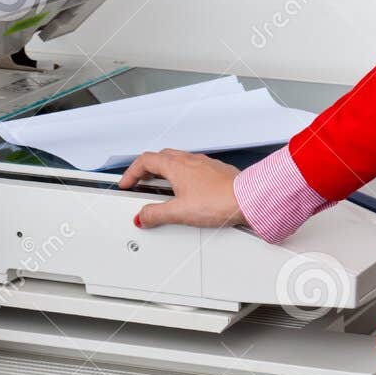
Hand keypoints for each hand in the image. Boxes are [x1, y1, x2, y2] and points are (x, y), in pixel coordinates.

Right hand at [116, 149, 248, 229]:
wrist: (249, 199)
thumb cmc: (220, 200)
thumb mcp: (180, 212)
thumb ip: (157, 214)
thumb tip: (143, 216)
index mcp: (177, 166)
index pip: (145, 161)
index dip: (131, 172)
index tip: (126, 183)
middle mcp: (190, 160)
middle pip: (160, 158)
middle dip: (146, 169)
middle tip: (140, 182)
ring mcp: (204, 164)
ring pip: (177, 161)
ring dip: (164, 171)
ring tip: (161, 187)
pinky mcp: (216, 172)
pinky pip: (193, 168)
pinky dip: (182, 175)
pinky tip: (186, 190)